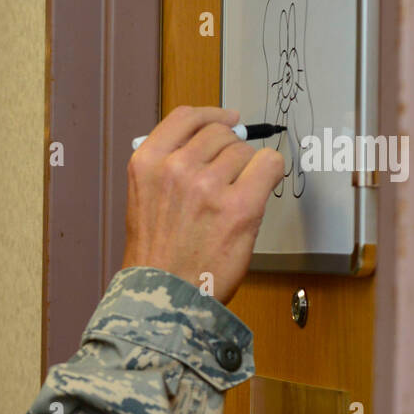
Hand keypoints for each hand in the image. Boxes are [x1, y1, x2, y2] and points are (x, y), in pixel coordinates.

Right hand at [121, 105, 282, 303]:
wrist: (164, 297)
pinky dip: (269, 173)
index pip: (186, 118)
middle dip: (230, 151)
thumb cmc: (157, 256)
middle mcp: (176, 168)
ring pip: (244, 151)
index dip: (212, 116)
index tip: (227, 119)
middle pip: (220, 133)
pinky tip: (258, 191)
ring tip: (234, 198)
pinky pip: (268, 166)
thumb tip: (213, 143)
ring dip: (246, 169)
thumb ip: (169, 167)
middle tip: (229, 177)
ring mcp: (208, 186)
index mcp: (147, 163)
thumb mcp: (144, 200)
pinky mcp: (239, 206)